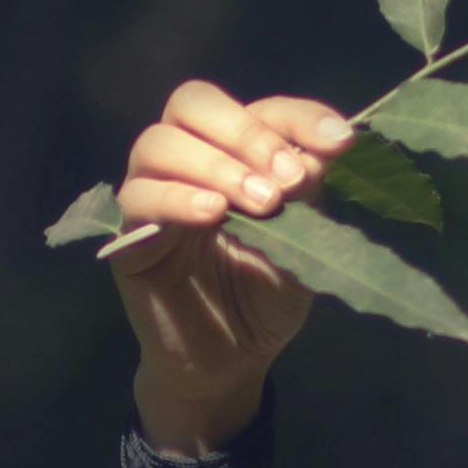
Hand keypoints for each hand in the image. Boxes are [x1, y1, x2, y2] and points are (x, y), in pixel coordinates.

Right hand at [109, 79, 360, 449]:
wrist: (229, 364)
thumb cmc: (263, 299)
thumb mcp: (302, 245)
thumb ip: (307, 198)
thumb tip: (320, 153)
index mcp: (235, 154)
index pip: (258, 109)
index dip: (297, 117)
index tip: (338, 142)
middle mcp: (189, 160)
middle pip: (194, 103)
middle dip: (247, 133)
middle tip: (287, 180)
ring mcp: (153, 191)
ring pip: (160, 142)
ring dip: (217, 165)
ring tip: (260, 203)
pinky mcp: (129, 232)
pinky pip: (140, 195)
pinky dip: (177, 196)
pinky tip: (213, 215)